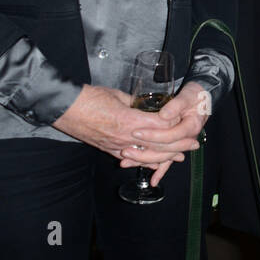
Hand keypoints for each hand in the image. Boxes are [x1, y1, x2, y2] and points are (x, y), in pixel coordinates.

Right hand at [52, 85, 180, 176]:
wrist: (64, 109)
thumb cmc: (90, 98)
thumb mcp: (117, 95)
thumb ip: (135, 103)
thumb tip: (148, 105)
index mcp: (129, 120)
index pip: (161, 126)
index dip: (176, 125)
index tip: (187, 122)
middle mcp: (125, 137)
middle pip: (158, 145)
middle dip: (179, 145)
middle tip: (194, 143)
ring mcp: (116, 146)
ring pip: (146, 156)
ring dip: (166, 157)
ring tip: (181, 155)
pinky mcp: (108, 150)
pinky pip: (131, 159)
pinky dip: (146, 162)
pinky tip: (156, 164)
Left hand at [118, 81, 212, 185]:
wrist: (202, 98)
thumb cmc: (195, 95)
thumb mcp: (187, 96)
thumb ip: (175, 105)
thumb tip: (163, 115)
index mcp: (191, 127)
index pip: (170, 135)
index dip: (152, 135)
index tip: (135, 132)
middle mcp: (188, 139)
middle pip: (165, 151)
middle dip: (144, 153)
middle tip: (125, 151)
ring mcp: (182, 143)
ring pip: (164, 158)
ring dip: (145, 162)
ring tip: (126, 163)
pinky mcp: (176, 145)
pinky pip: (168, 160)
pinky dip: (160, 169)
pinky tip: (153, 181)